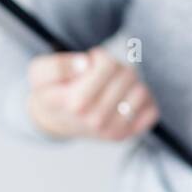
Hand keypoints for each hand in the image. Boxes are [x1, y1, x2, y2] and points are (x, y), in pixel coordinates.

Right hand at [26, 47, 159, 140]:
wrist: (55, 121)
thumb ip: (57, 65)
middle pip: (127, 75)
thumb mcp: (40, 73)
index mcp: (76, 103)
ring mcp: (114, 131)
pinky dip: (142, 100)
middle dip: (115, 67)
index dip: (99, 57)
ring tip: (111, 85)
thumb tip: (85, 64)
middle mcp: (97, 121)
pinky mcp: (129, 134)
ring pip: (142, 90)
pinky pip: (151, 109)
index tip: (89, 63)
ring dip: (129, 82)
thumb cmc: (51, 92)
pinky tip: (123, 98)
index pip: (107, 65)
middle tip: (99, 74)